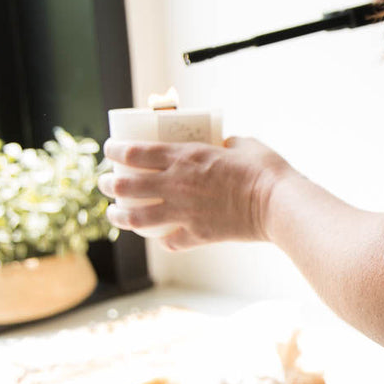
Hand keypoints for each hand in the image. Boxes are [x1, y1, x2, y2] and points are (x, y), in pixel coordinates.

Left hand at [99, 136, 296, 250]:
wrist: (279, 205)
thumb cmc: (265, 170)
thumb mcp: (243, 144)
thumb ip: (226, 143)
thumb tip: (222, 144)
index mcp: (185, 157)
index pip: (135, 153)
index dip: (115, 150)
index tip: (109, 149)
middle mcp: (176, 185)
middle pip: (126, 186)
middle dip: (108, 184)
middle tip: (105, 183)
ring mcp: (184, 212)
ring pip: (136, 218)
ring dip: (120, 216)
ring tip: (115, 214)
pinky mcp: (198, 235)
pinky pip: (170, 240)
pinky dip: (163, 238)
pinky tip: (163, 236)